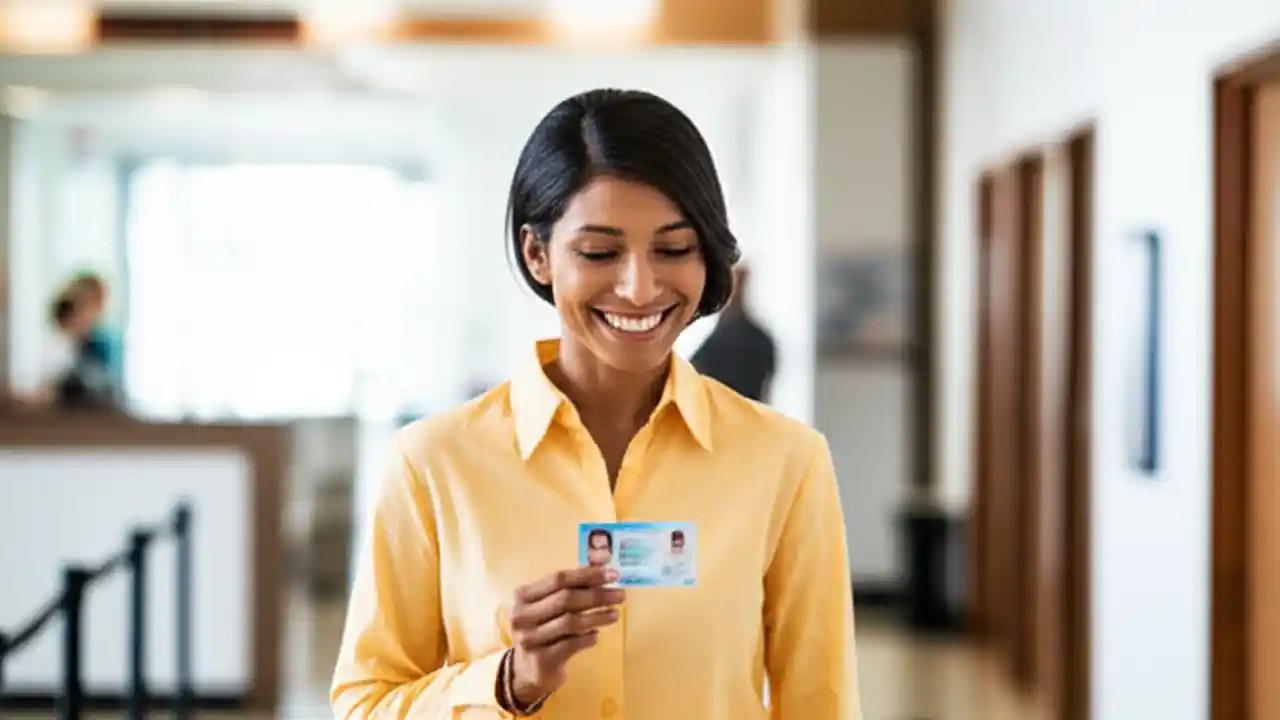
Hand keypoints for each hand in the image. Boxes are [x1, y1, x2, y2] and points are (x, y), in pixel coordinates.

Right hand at [508, 566, 624, 705]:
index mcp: (522, 595)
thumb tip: (603, 569)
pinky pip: (571, 644)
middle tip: (620, 595)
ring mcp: (529, 638)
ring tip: (615, 614)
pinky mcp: (541, 660)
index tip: (613, 574)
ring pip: (570, 622)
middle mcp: (522, 615)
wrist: (526, 669)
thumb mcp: (546, 606)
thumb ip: (569, 588)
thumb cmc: (541, 629)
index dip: (587, 575)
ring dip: (597, 616)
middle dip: (596, 595)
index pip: (558, 579)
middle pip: (565, 599)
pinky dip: (587, 638)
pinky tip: (596, 635)